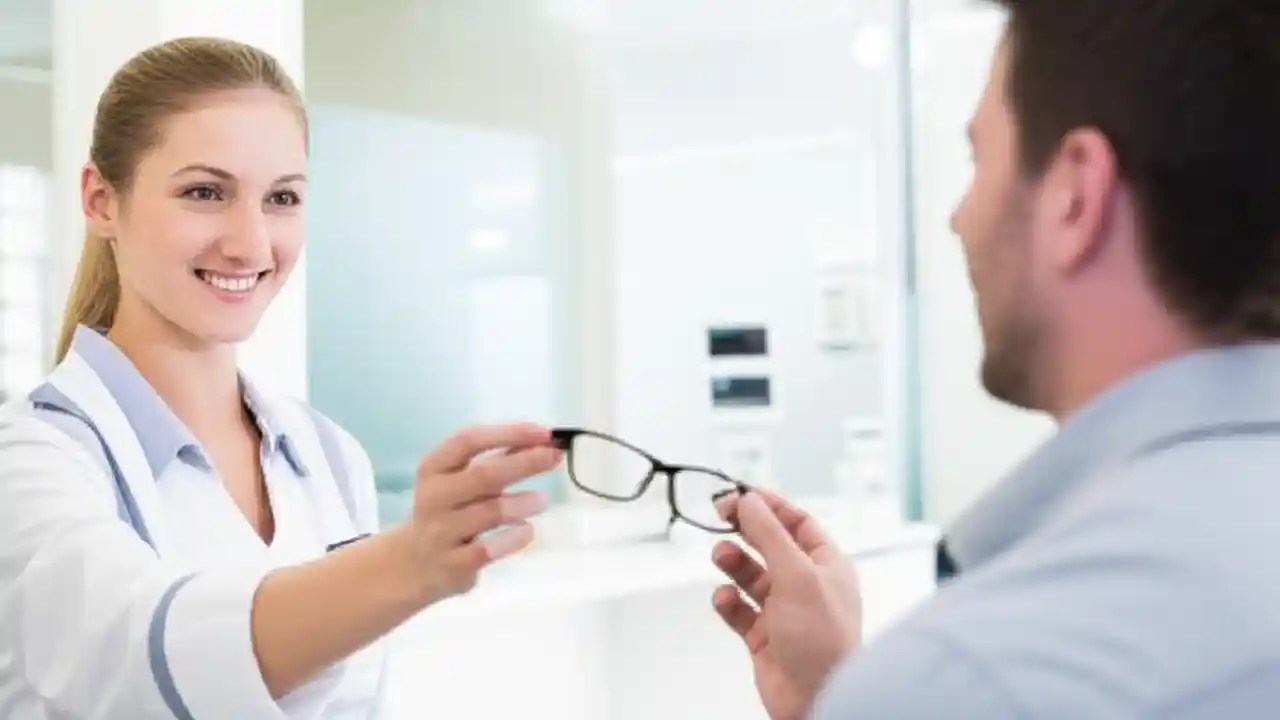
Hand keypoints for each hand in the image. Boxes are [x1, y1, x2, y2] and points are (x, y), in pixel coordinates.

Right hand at [403, 423, 560, 604]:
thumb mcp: (464, 479)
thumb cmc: (451, 510)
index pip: (469, 440)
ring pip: (491, 512)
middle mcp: (434, 497)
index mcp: (434, 468)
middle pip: (484, 475)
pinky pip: (490, 549)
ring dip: (524, 502)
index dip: (509, 433)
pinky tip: (527, 530)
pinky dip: (515, 537)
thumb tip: (545, 440)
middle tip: (554, 458)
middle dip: (525, 463)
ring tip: (542, 500)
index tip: (544, 432)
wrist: (415, 564)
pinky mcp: (454, 564)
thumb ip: (500, 458)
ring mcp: (441, 532)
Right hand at [711, 490, 860, 719]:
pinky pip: (739, 610)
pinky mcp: (765, 637)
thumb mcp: (796, 574)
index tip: (740, 492)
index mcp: (827, 565)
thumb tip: (750, 501)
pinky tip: (725, 599)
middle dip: (746, 528)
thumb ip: (769, 535)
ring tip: (721, 556)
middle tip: (719, 512)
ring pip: (751, 576)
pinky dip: (728, 602)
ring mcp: (785, 611)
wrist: (817, 700)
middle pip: (771, 544)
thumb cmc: (822, 639)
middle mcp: (807, 584)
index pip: (797, 522)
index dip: (769, 505)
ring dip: (734, 563)